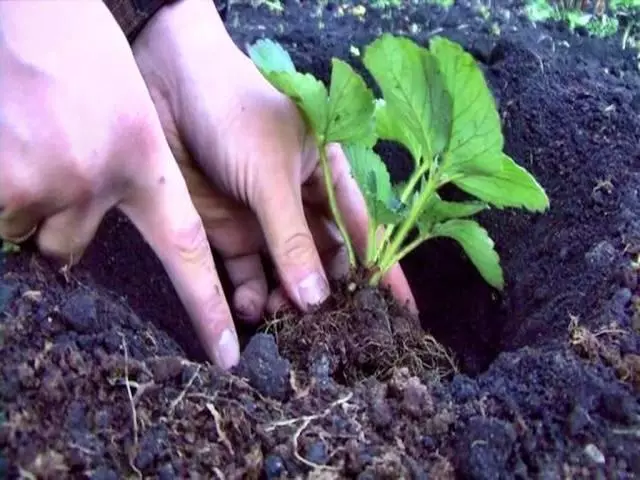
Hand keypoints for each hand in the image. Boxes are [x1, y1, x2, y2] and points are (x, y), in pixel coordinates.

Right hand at [0, 1, 240, 368]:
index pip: (189, 252)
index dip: (208, 308)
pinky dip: (0, 188)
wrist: (35, 6)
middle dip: (58, 217)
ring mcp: (51, 179)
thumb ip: (121, 181)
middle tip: (52, 159)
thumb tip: (77, 240)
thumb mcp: (128, 117)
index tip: (228, 356)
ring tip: (31, 140)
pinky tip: (12, 141)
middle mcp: (102, 179)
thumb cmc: (85, 56)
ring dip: (25, 196)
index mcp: (146, 163)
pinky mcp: (5, 178)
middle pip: (72, 247)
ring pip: (30, 228)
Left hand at [131, 0, 416, 320]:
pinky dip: (249, 296)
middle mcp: (301, 203)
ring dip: (288, 302)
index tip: (402, 313)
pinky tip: (251, 312)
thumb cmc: (235, 113)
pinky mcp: (226, 231)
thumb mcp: (272, 175)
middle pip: (325, 261)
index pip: (366, 231)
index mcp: (329, 178)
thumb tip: (318, 300)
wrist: (164, 86)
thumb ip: (293, 238)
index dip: (384, 270)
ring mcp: (264, 220)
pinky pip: (245, 274)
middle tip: (331, 334)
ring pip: (286, 274)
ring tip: (286, 327)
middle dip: (329, 296)